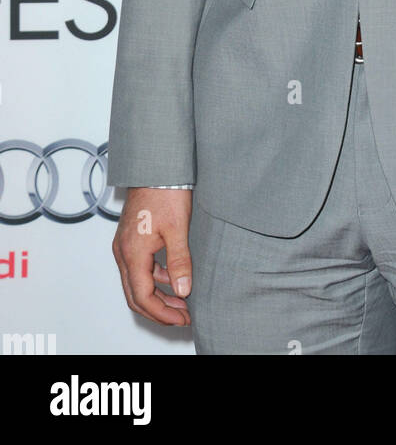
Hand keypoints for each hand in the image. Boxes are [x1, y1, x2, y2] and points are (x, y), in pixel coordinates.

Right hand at [112, 187, 193, 326]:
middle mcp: (123, 252)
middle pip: (135, 295)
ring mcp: (125, 246)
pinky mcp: (131, 239)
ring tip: (182, 300)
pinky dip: (155, 279)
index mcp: (132, 253)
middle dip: (159, 310)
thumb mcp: (178, 228)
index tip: (182, 318)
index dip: (162, 313)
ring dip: (157, 296)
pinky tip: (174, 278)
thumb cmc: (165, 191)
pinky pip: (139, 269)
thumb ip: (179, 261)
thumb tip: (183, 290)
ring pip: (136, 283)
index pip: (142, 297)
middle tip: (183, 316)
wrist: (155, 165)